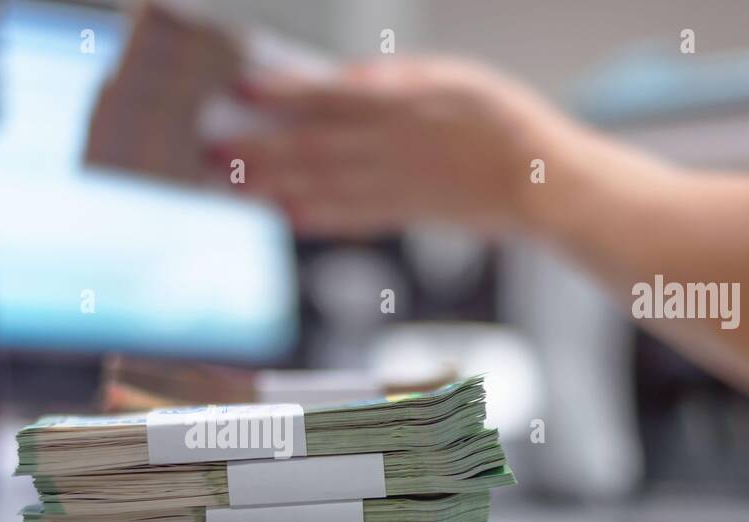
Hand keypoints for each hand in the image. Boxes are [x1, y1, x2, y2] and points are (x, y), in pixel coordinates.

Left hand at [213, 58, 566, 237]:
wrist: (541, 184)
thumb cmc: (502, 121)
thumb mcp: (462, 79)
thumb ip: (404, 78)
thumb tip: (348, 76)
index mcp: (405, 108)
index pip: (330, 96)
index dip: (282, 94)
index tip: (239, 91)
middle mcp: (391, 150)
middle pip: (311, 146)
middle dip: (256, 149)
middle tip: (207, 151)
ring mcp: (392, 188)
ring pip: (320, 186)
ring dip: (270, 187)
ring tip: (227, 188)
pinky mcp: (400, 216)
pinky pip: (348, 219)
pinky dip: (313, 219)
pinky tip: (280, 217)